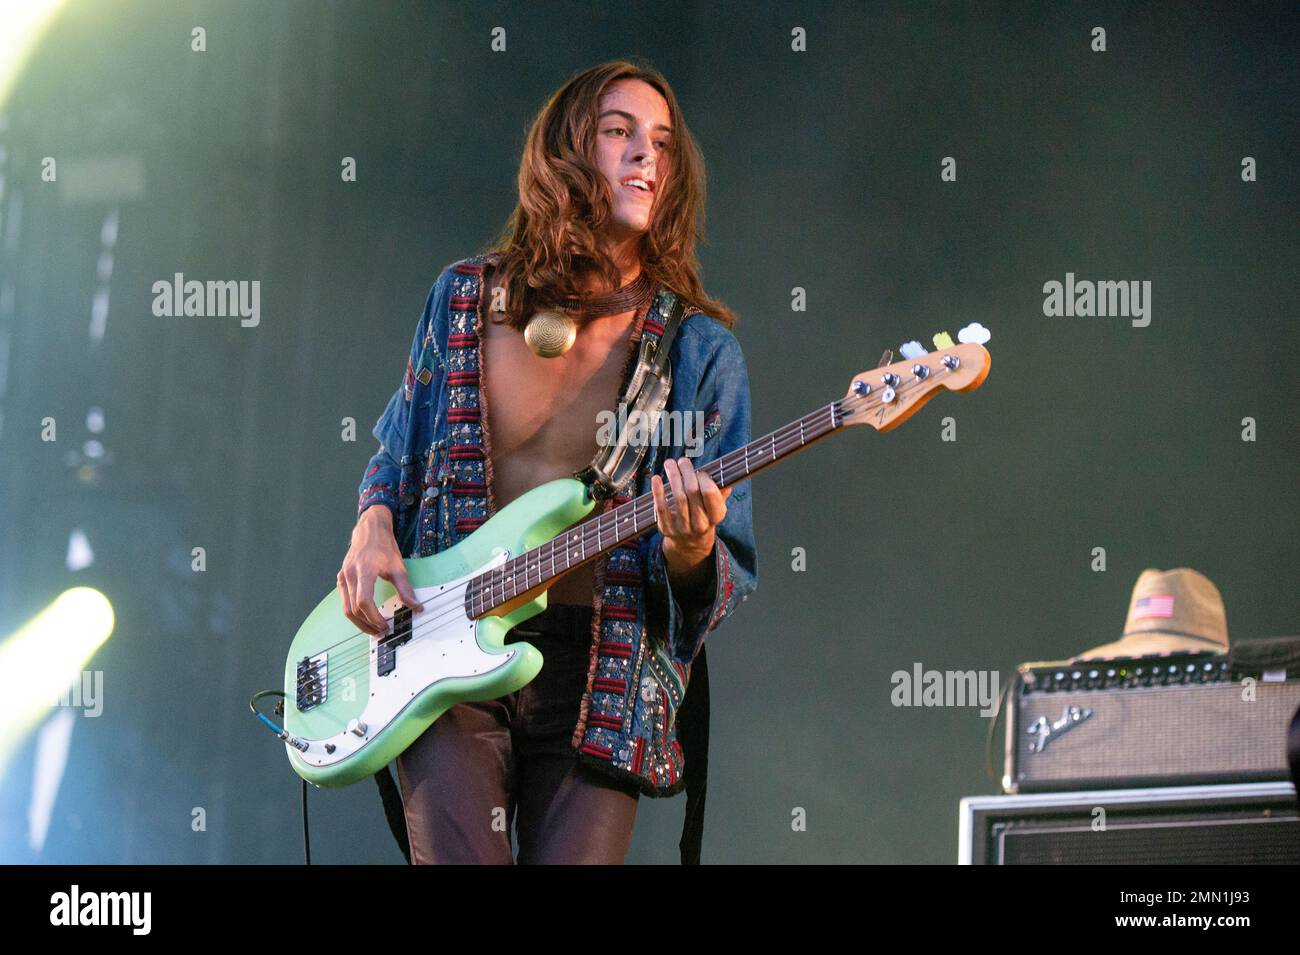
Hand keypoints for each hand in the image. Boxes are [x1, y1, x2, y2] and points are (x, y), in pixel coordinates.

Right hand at [338, 506, 423, 635]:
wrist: (370, 530)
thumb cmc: (383, 547)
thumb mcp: (398, 567)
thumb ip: (406, 589)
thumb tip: (416, 607)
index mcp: (364, 571)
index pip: (364, 601)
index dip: (374, 617)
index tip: (385, 625)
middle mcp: (349, 574)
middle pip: (353, 609)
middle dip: (367, 624)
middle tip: (381, 631)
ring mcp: (342, 577)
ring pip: (346, 608)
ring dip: (359, 622)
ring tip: (374, 628)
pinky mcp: (340, 578)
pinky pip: (344, 601)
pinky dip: (354, 612)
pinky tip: (366, 616)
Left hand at [651, 456, 731, 568]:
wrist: (690, 544)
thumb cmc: (704, 516)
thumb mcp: (716, 506)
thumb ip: (720, 489)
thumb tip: (725, 472)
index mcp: (716, 516)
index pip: (710, 493)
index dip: (704, 478)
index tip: (700, 471)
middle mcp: (700, 524)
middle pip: (692, 492)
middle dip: (687, 472)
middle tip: (682, 461)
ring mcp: (683, 527)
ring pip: (678, 498)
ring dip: (673, 477)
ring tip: (670, 464)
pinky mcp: (667, 529)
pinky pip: (661, 508)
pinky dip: (658, 492)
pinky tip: (656, 478)